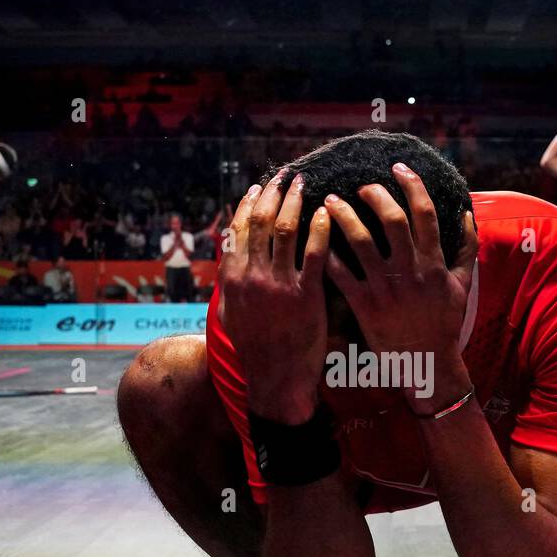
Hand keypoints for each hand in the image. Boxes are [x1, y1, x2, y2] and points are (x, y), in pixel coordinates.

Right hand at [218, 173, 329, 423]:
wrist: (276, 380)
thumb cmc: (256, 349)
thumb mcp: (231, 313)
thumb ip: (229, 282)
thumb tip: (228, 254)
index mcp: (233, 278)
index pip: (239, 229)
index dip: (251, 204)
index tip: (260, 186)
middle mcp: (252, 277)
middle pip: (263, 223)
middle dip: (275, 193)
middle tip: (287, 176)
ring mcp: (278, 286)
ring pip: (286, 231)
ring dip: (296, 203)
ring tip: (306, 186)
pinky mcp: (304, 297)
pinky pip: (313, 255)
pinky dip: (320, 230)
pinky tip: (328, 214)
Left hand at [323, 163, 473, 413]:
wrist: (428, 364)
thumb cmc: (445, 323)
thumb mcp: (463, 285)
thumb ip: (466, 248)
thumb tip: (466, 213)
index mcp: (433, 263)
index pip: (425, 213)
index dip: (412, 185)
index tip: (398, 168)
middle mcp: (410, 271)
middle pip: (392, 220)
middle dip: (374, 195)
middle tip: (361, 185)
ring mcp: (386, 288)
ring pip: (361, 242)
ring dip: (343, 216)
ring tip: (331, 201)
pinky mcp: (365, 306)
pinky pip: (342, 275)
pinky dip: (327, 255)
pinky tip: (316, 240)